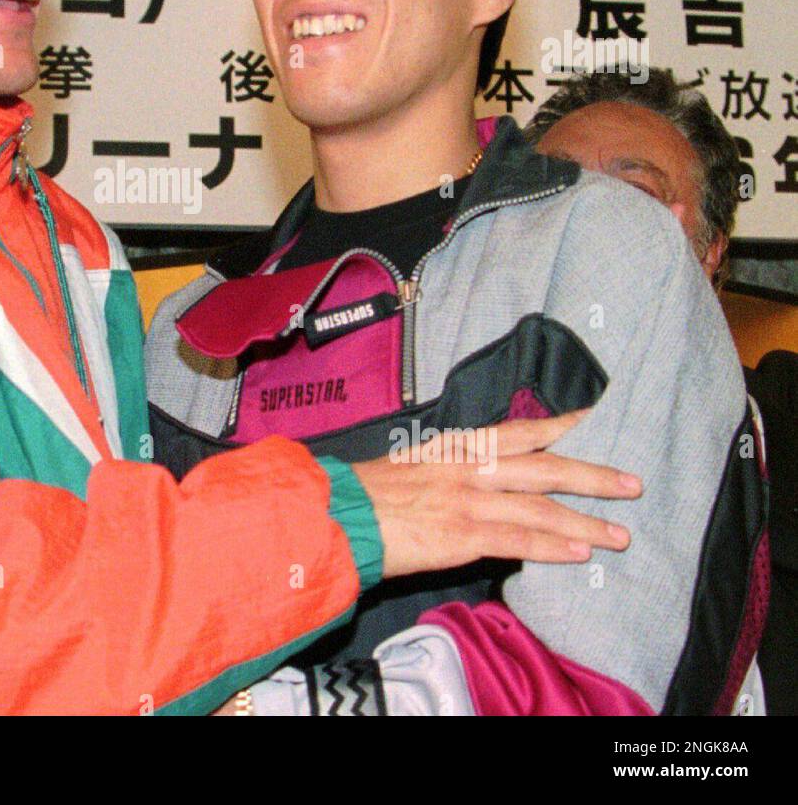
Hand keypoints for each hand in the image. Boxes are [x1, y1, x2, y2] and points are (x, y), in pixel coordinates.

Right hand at [353, 410, 640, 577]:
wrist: (341, 514)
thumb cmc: (366, 491)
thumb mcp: (410, 464)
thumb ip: (448, 468)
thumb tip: (477, 479)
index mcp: (455, 447)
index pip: (516, 431)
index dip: (556, 425)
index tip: (588, 419)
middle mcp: (469, 468)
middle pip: (544, 468)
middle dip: (592, 477)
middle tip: (631, 485)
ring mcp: (468, 501)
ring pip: (541, 508)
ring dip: (586, 522)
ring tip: (619, 535)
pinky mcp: (462, 535)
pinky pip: (518, 541)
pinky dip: (552, 547)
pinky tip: (579, 553)